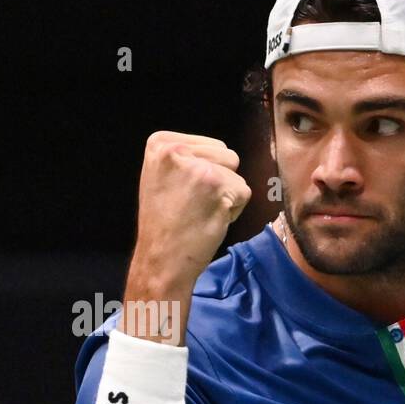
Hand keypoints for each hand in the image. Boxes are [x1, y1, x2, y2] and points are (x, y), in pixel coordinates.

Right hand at [127, 131, 251, 302]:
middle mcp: (177, 149)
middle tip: (191, 204)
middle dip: (218, 180)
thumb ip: (185, 158)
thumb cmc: (164, 225)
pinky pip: (244, 191)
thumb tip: (219, 151)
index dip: (204, 172)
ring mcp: (198, 167)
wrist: (161, 260)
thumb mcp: (160, 177)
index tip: (180, 192)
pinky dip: (233, 209)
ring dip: (226, 193)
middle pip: (226, 154)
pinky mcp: (218, 185)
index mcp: (160, 143)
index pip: (210, 145)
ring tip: (200, 211)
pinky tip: (210, 220)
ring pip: (236, 172)